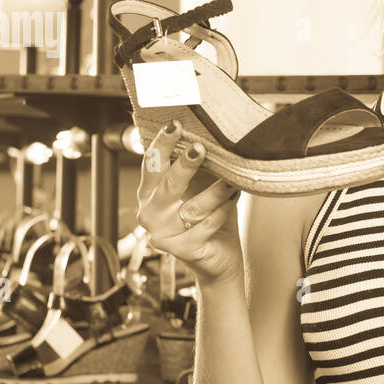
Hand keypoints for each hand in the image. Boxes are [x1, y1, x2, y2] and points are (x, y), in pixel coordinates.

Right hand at [136, 121, 242, 285]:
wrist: (216, 259)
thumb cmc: (207, 218)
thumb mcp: (200, 188)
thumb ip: (199, 168)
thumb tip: (211, 135)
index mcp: (149, 194)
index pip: (151, 164)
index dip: (162, 144)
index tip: (175, 125)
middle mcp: (150, 214)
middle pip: (167, 184)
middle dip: (184, 165)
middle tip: (200, 148)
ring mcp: (163, 234)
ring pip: (193, 207)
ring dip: (215, 191)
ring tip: (231, 179)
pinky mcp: (182, 250)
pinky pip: (207, 225)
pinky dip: (223, 211)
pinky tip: (234, 200)